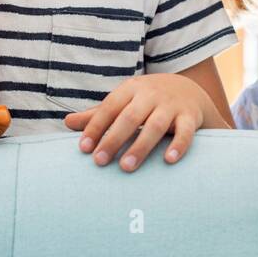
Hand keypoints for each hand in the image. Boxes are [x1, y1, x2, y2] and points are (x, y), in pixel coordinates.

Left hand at [64, 74, 220, 171]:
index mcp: (131, 89)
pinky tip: (169, 160)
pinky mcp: (190, 116)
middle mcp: (151, 94)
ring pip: (156, 125)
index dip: (96, 127)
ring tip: (126, 167)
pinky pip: (185, 131)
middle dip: (114, 139)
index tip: (83, 149)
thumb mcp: (124, 101)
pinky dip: (178, 145)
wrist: (189, 90)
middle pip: (130, 117)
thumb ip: (98, 114)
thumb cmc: (147, 101)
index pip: (110, 107)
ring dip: (141, 146)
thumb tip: (66, 122)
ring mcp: (172, 105)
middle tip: (99, 162)